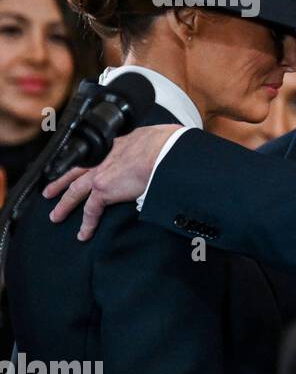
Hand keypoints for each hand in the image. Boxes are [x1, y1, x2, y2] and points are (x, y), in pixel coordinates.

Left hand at [43, 125, 181, 240]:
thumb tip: (162, 154)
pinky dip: (87, 224)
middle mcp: (104, 157)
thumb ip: (152, 147)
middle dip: (61, 182)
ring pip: (75, 190)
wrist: (164, 151)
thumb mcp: (156, 140)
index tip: (81, 169)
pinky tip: (83, 234)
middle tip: (50, 191)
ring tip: (56, 215)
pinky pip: (91, 210)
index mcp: (118, 145)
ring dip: (64, 204)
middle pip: (76, 171)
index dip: (87, 164)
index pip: (98, 156)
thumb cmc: (167, 145)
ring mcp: (101, 173)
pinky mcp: (103, 189)